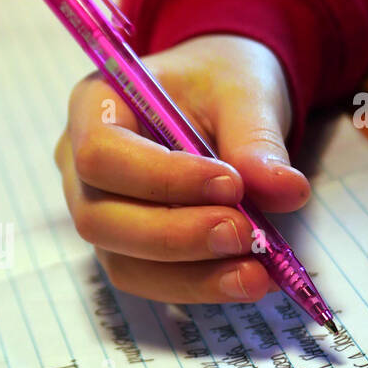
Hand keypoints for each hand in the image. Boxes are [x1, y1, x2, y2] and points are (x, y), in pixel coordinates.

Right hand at [54, 35, 310, 303]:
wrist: (219, 97)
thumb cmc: (218, 82)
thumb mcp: (244, 92)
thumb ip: (258, 139)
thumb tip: (287, 191)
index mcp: (94, 107)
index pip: (101, 155)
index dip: (160, 179)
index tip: (231, 185)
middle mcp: (80, 166)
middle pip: (99, 219)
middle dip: (174, 236)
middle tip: (246, 235)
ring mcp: (98, 212)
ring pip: (121, 262)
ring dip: (190, 275)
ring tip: (256, 273)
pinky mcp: (126, 247)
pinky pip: (149, 279)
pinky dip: (199, 285)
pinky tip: (248, 278)